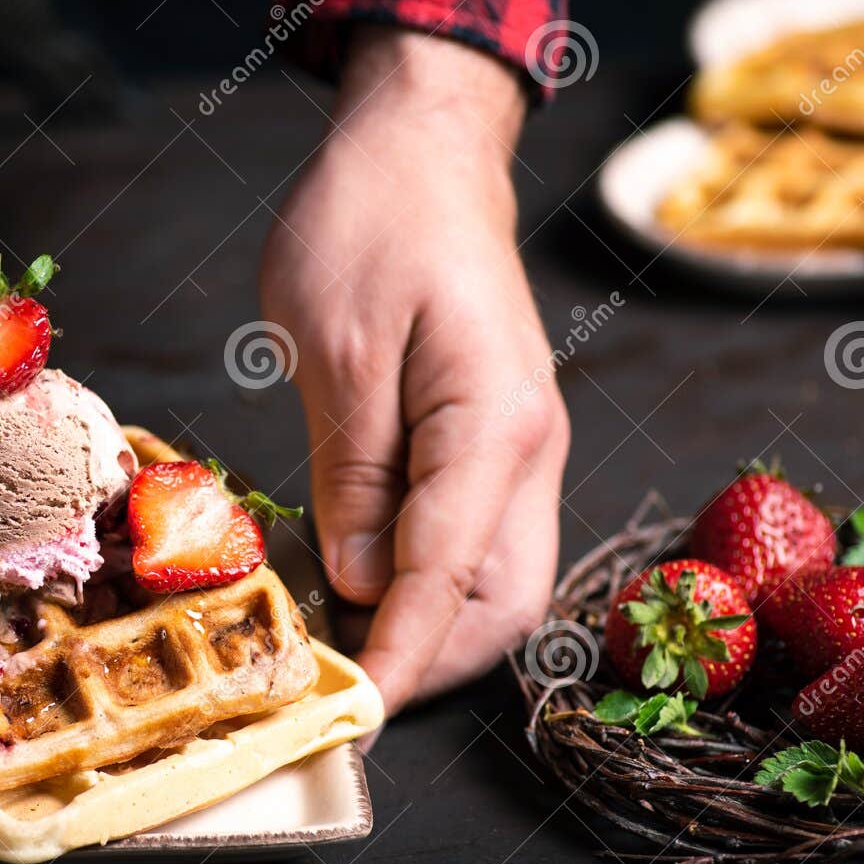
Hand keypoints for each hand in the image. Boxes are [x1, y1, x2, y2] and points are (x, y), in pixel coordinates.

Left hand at [261, 28, 569, 713]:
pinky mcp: (494, 441)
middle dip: (427, 660)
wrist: (423, 151)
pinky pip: (476, 538)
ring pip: (498, 580)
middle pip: (502, 602)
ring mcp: (520, 447)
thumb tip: (359, 580)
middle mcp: (527, 449)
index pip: (448, 576)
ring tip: (342, 645)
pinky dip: (427, 582)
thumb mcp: (336, 347)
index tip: (350, 712)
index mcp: (492, 424)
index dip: (399, 655)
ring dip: (429, 628)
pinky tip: (362, 585)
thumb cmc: (370, 224)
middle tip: (338, 687)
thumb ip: (354, 472)